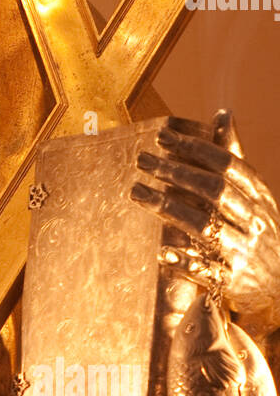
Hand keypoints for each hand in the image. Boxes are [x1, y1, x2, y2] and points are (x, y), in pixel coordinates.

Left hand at [131, 110, 279, 339]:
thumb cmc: (257, 231)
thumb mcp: (253, 194)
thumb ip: (234, 158)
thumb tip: (223, 113)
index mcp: (259, 197)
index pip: (228, 165)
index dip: (195, 148)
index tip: (161, 136)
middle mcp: (254, 221)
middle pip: (214, 190)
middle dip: (176, 172)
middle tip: (141, 159)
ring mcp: (244, 252)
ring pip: (205, 226)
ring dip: (168, 208)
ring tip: (136, 191)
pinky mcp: (232, 282)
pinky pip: (207, 271)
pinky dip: (185, 262)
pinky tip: (162, 253)